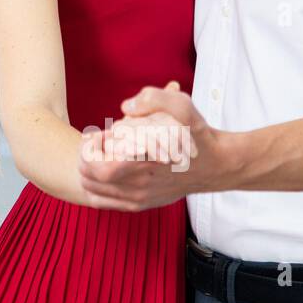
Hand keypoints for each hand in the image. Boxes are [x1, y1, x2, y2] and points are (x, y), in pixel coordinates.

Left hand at [78, 80, 221, 210]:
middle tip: (100, 141)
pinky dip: (95, 186)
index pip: (98, 165)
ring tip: (103, 154)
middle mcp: (139, 185)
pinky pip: (103, 202)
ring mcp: (139, 198)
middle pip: (90, 178)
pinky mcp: (141, 204)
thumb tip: (125, 107)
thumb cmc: (197, 135)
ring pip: (93, 190)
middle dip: (87, 155)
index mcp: (145, 163)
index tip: (101, 133)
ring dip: (89, 170)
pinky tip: (106, 169)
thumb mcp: (183, 107)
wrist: (216, 166)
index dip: (90, 147)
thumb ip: (154, 98)